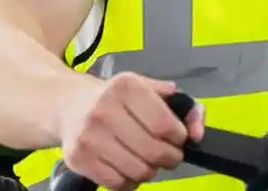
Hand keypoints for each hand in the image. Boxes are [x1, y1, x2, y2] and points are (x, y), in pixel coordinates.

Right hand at [57, 72, 204, 190]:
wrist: (68, 105)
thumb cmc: (115, 98)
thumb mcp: (147, 89)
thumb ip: (181, 105)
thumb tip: (198, 132)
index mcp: (126, 87)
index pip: (164, 125)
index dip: (179, 138)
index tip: (179, 139)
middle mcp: (104, 109)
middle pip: (153, 151)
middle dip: (170, 158)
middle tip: (168, 156)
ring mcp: (89, 135)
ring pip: (137, 171)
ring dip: (150, 171)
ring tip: (146, 160)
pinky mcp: (78, 158)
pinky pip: (116, 184)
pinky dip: (129, 182)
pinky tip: (127, 167)